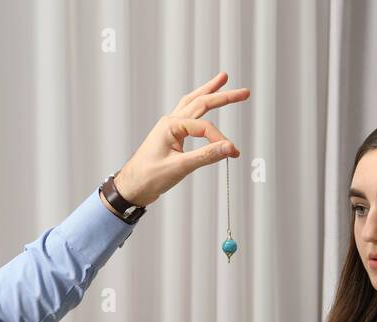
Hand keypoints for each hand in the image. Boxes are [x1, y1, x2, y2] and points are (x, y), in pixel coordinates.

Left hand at [113, 71, 249, 206]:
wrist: (132, 186)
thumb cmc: (149, 177)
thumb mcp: (179, 167)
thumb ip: (206, 156)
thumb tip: (228, 148)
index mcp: (171, 125)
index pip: (204, 127)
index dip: (220, 140)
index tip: (232, 153)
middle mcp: (170, 121)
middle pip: (201, 102)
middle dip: (223, 96)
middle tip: (244, 92)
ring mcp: (170, 126)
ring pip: (193, 103)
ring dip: (209, 91)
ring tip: (222, 80)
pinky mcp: (170, 134)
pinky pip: (188, 113)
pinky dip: (199, 105)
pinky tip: (203, 101)